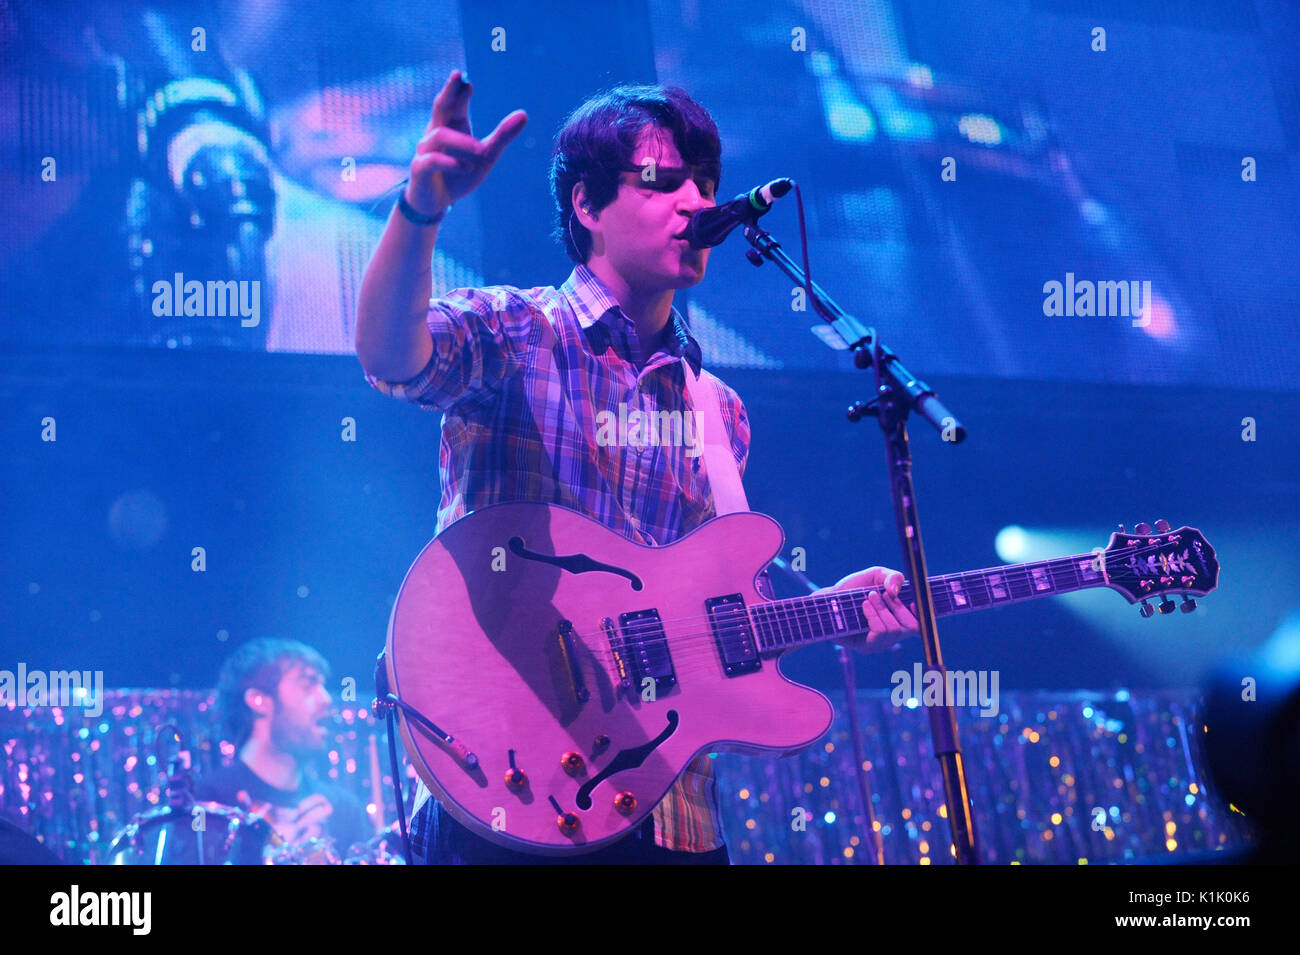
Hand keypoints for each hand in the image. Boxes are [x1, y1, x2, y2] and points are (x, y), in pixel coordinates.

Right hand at [407, 69, 527, 216]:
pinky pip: (432, 160)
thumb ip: (502, 136)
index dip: (458, 89)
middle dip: (448, 91)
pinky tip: (465, 167)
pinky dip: (450, 163)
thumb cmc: (460, 173)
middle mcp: (436, 132)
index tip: (466, 80)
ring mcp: (425, 149)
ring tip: (481, 151)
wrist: (435, 202)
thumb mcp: (486, 156)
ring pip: (439, 136)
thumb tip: (524, 113)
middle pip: (440, 107)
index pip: (454, 101)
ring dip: (462, 142)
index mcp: (452, 125)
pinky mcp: (420, 169)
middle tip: (457, 76)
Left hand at [814, 566, 918, 653]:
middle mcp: (895, 634)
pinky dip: (874, 616)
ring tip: (868, 597)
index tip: (914, 601)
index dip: (926, 616)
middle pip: (914, 627)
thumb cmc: (853, 588)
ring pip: (895, 630)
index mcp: (901, 619)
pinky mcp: (867, 647)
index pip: (924, 625)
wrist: (829, 598)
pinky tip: (864, 607)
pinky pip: (881, 633)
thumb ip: (892, 577)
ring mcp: (882, 643)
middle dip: (898, 607)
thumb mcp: (875, 576)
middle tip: (883, 594)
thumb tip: (896, 591)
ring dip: (882, 609)